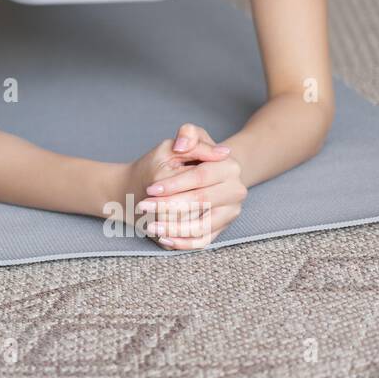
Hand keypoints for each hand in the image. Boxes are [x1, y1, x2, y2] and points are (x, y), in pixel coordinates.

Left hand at [128, 123, 246, 249]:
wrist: (189, 177)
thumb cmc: (181, 158)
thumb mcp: (182, 140)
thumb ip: (187, 134)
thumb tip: (183, 145)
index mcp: (229, 166)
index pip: (200, 177)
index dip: (175, 183)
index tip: (151, 189)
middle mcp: (235, 190)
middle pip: (201, 201)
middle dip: (170, 205)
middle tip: (143, 206)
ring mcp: (230, 211)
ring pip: (203, 225)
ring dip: (175, 228)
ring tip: (151, 227)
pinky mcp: (221, 228)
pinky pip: (204, 241)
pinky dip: (184, 243)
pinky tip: (164, 240)